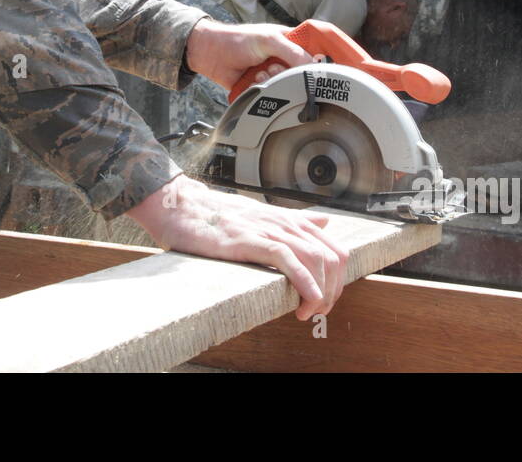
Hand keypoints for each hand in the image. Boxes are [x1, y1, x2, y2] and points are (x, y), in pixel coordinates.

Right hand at [126, 174, 349, 319]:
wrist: (183, 208)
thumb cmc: (219, 217)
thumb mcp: (263, 216)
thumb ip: (295, 220)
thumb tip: (325, 220)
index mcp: (291, 221)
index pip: (335, 250)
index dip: (338, 281)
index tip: (324, 302)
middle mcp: (286, 223)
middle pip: (332, 258)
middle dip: (333, 291)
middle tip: (316, 313)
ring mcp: (269, 230)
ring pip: (315, 259)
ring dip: (320, 293)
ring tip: (306, 312)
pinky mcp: (250, 239)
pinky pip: (287, 259)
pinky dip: (304, 282)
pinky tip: (306, 300)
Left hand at [185, 18, 315, 91]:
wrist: (210, 53)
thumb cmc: (237, 39)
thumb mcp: (268, 40)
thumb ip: (292, 51)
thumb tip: (313, 65)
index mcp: (290, 42)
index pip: (315, 52)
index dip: (323, 61)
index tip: (330, 71)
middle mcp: (284, 58)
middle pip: (302, 74)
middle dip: (290, 74)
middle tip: (276, 67)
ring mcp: (273, 73)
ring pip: (287, 86)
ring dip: (274, 81)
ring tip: (261, 72)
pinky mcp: (262, 87)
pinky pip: (271, 95)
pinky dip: (263, 89)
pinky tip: (253, 80)